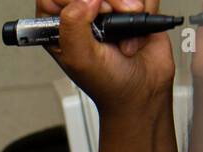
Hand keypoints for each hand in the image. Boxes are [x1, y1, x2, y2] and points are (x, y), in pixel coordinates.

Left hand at [37, 0, 175, 114]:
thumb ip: (73, 26)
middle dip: (109, 2)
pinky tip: (136, 33)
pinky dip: (145, 11)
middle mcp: (81, 13)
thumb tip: (85, 0)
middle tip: (112, 24)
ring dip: (128, 9)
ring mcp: (107, 8)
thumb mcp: (80, 59)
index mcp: (58, 25)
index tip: (92, 12)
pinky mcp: (131, 6)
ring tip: (124, 36)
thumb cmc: (107, 83)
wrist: (141, 91)